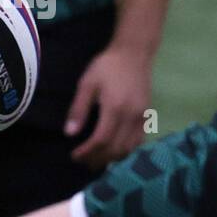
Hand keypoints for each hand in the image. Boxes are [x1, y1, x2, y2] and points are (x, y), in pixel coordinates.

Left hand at [64, 44, 153, 167]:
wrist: (134, 54)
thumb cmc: (107, 66)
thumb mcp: (87, 84)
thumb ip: (78, 109)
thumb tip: (70, 133)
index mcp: (114, 108)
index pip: (101, 140)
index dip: (87, 152)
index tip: (75, 156)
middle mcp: (131, 116)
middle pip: (115, 148)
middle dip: (97, 159)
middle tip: (83, 162)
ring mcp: (141, 118)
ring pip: (128, 148)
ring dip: (111, 159)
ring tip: (96, 160)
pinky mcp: (146, 117)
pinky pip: (138, 142)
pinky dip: (126, 151)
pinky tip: (114, 152)